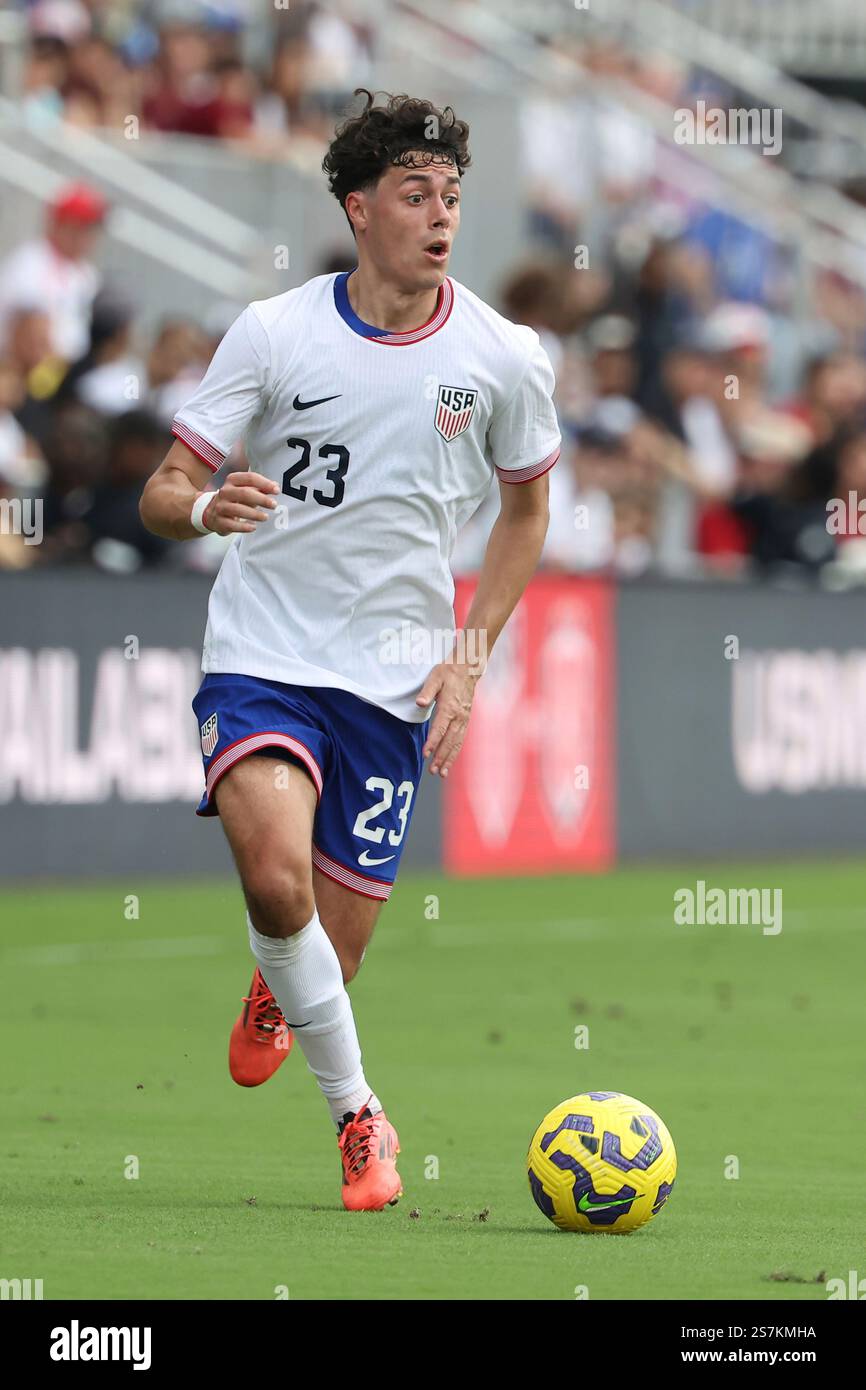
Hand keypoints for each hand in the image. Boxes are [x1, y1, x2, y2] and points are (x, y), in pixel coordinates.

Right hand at [201, 472, 279, 535]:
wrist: (211, 513)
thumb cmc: (233, 500)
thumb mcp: (245, 490)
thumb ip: (260, 488)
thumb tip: (275, 487)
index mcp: (232, 480)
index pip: (250, 478)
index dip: (264, 483)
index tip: (276, 490)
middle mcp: (225, 492)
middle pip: (244, 493)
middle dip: (261, 499)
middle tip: (273, 505)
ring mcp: (220, 507)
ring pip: (238, 509)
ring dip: (254, 514)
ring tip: (265, 517)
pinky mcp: (219, 521)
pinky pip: (232, 525)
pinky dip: (244, 527)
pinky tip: (253, 527)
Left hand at [416, 656, 481, 777]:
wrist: (468, 669)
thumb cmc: (449, 672)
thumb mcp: (435, 677)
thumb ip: (427, 691)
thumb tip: (420, 703)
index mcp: (450, 707)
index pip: (439, 729)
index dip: (432, 742)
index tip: (425, 754)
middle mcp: (459, 716)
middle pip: (449, 740)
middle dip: (441, 756)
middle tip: (433, 771)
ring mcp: (464, 719)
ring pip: (456, 742)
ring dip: (449, 758)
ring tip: (442, 772)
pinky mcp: (466, 720)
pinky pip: (460, 739)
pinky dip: (455, 751)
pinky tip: (449, 760)